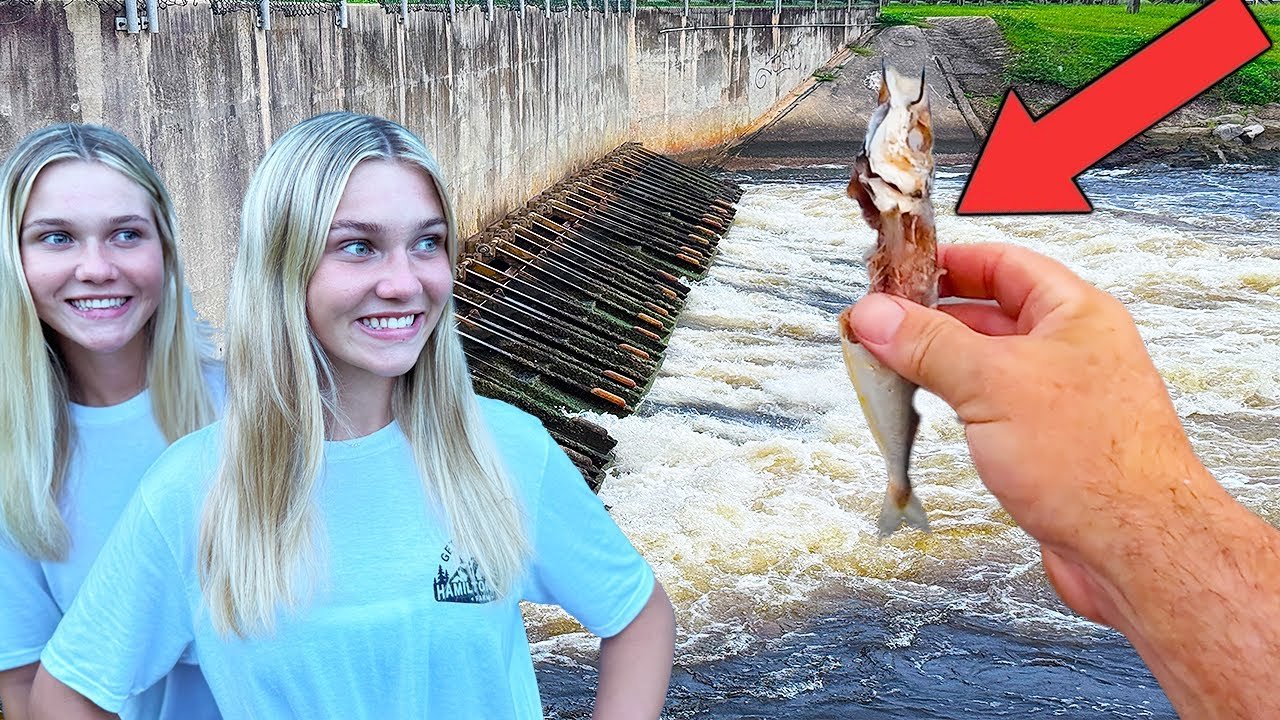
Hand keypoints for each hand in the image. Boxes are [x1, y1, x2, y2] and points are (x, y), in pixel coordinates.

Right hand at [843, 243, 1210, 620]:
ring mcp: (1063, 398)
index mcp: (1075, 315)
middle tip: (881, 322)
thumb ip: (928, 344)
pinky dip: (956, 402)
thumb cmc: (1092, 461)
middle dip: (933, 315)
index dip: (950, 262)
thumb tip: (877, 314)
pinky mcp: (1051, 444)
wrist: (1135, 547)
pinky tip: (929, 411)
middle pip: (991, 312)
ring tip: (891, 365)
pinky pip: (992, 406)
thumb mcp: (991, 383)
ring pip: (989, 363)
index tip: (900, 270)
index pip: (1005, 264)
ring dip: (941, 362)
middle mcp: (1073, 351)